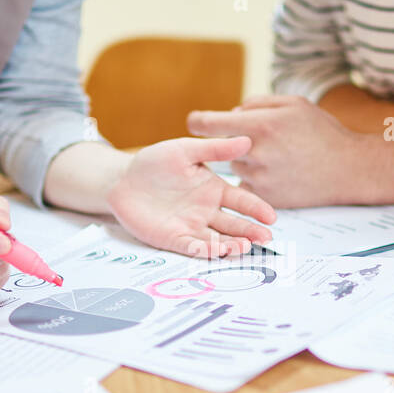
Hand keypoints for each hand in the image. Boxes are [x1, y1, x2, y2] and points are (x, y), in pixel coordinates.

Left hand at [107, 136, 276, 256]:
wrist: (122, 180)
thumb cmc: (154, 162)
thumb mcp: (185, 150)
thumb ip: (215, 149)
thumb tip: (247, 140)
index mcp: (214, 190)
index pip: (241, 201)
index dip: (256, 209)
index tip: (270, 216)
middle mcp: (206, 211)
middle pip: (234, 224)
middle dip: (250, 232)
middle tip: (266, 238)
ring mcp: (191, 227)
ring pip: (217, 240)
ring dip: (232, 245)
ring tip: (245, 247)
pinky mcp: (174, 239)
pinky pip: (193, 247)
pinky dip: (205, 251)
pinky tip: (217, 252)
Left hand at [187, 95, 372, 207]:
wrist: (349, 169)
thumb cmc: (322, 132)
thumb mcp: (293, 103)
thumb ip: (256, 103)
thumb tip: (231, 114)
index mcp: (260, 125)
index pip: (208, 124)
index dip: (198, 122)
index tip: (196, 124)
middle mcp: (255, 154)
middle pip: (223, 147)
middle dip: (235, 142)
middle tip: (264, 141)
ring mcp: (260, 179)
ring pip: (236, 167)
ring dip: (247, 161)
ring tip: (278, 158)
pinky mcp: (266, 198)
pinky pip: (247, 185)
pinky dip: (256, 179)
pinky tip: (279, 173)